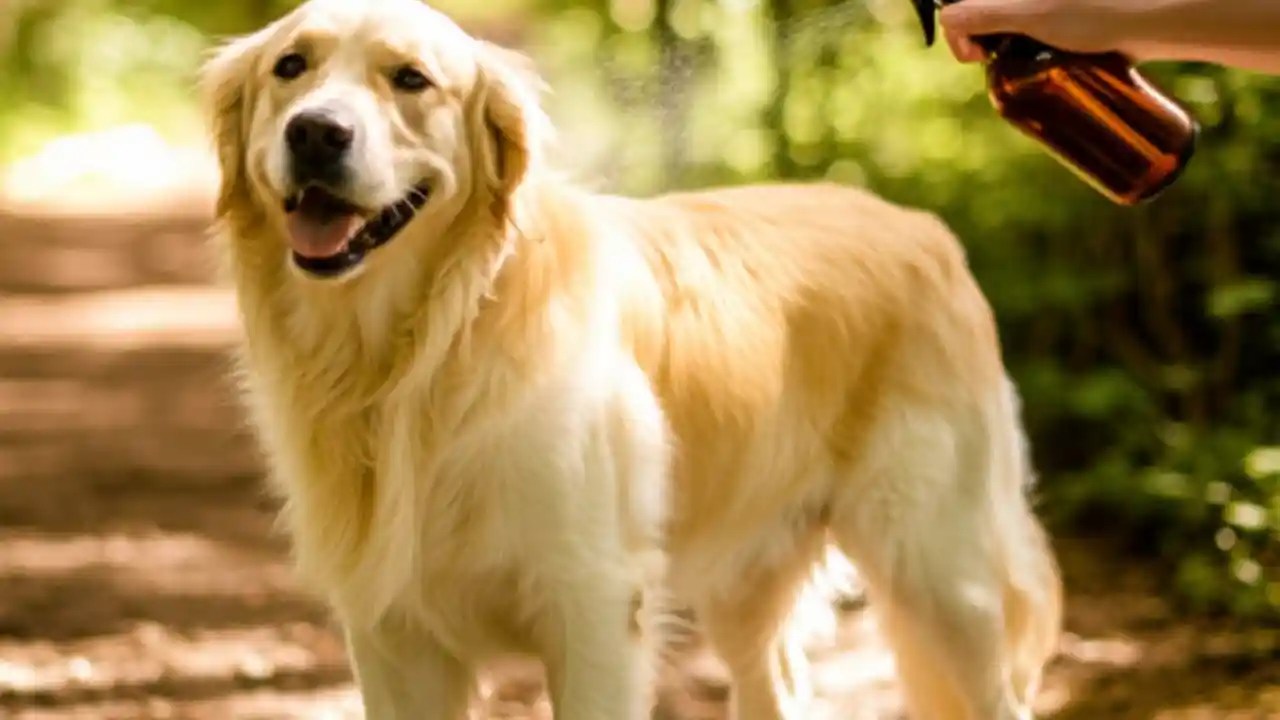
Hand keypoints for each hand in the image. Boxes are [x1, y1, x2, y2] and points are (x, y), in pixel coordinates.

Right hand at [939, 0, 1127, 61]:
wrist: (1165, 19)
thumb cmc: (1099, 12)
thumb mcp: (1031, 14)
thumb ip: (981, 13)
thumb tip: (948, 21)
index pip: (964, 3)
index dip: (959, 30)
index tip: (974, 57)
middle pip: (988, 14)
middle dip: (986, 41)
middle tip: (1000, 64)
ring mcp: (1056, 5)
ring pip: (1016, 25)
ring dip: (1012, 49)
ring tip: (1027, 68)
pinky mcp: (1077, 14)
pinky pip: (1043, 30)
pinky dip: (1037, 49)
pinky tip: (1046, 66)